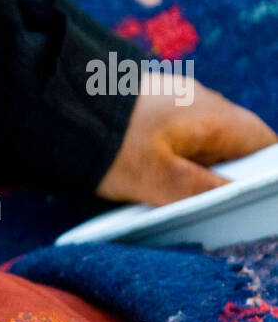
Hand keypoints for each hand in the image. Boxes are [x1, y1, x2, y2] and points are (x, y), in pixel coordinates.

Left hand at [96, 81, 276, 205]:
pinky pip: (183, 145)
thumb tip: (237, 198)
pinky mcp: (158, 116)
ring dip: (208, 176)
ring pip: (209, 148)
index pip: (264, 144)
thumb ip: (200, 190)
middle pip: (238, 148)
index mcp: (216, 118)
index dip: (269, 172)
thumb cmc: (112, 142)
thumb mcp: (157, 177)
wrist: (64, 105)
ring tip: (203, 210)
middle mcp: (205, 107)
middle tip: (233, 215)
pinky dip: (185, 167)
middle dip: (238, 179)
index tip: (265, 202)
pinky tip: (171, 191)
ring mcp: (181, 108)